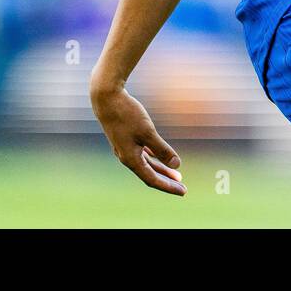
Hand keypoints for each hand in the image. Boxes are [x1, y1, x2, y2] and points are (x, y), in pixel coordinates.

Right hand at [90, 81, 185, 195]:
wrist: (106, 99)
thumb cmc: (127, 114)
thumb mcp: (148, 132)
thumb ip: (162, 149)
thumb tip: (177, 165)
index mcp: (130, 159)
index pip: (152, 179)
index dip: (168, 186)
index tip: (183, 192)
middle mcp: (126, 157)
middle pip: (150, 174)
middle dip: (167, 181)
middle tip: (183, 187)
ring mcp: (125, 148)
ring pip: (146, 164)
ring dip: (161, 170)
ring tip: (176, 175)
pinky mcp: (126, 139)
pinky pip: (143, 154)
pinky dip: (153, 158)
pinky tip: (160, 158)